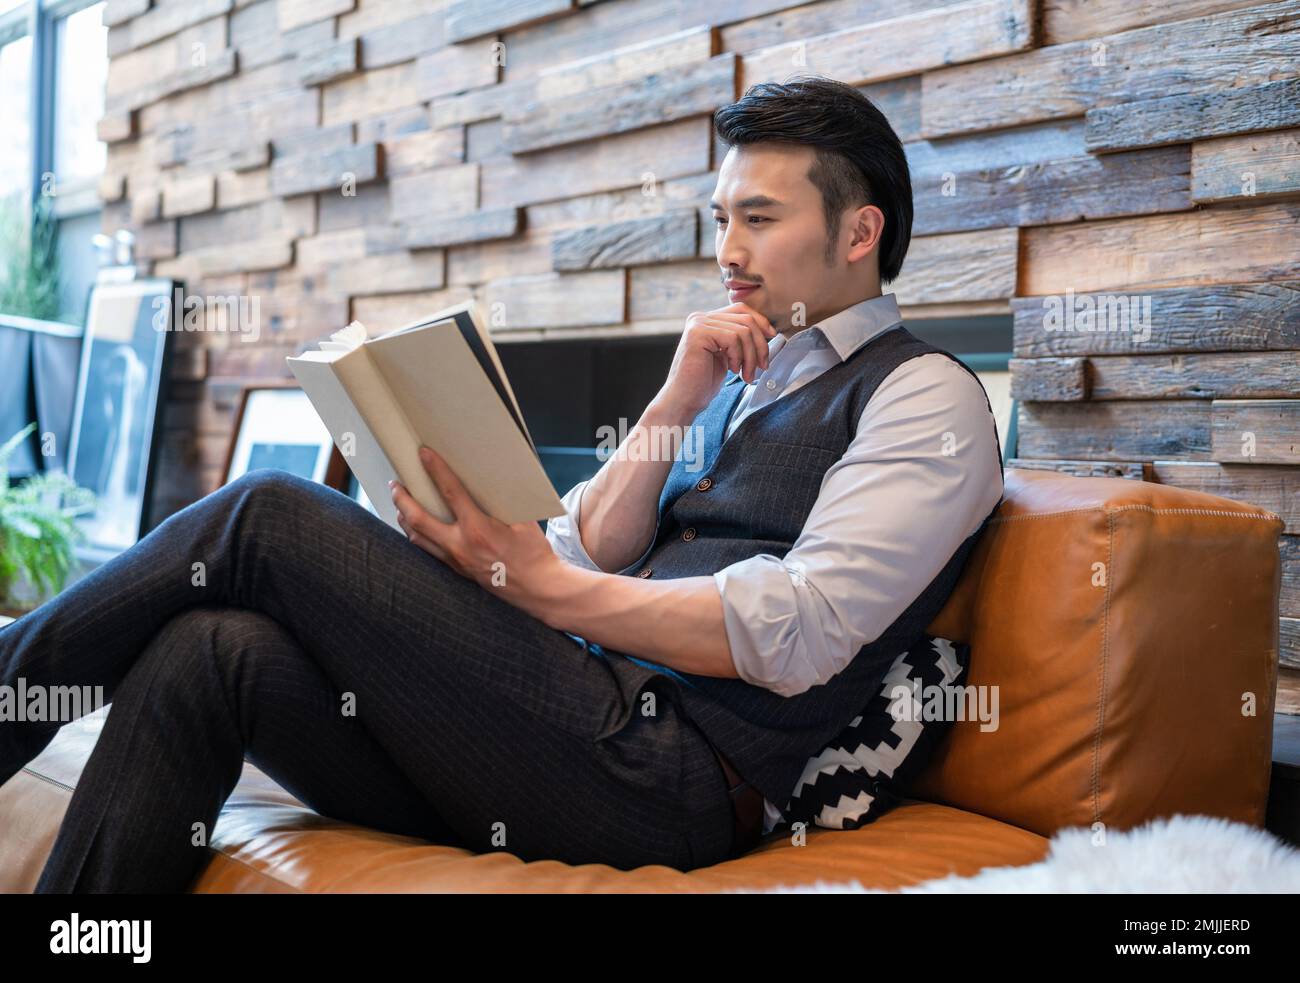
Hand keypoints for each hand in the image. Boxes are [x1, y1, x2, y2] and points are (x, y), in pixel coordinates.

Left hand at [389, 445, 562, 611]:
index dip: (436, 470)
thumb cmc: (534, 553)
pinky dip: (417, 536)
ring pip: (417, 538)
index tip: (424, 455)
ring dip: (404, 518)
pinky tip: (415, 528)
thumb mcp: (523, 520)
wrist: (537, 588)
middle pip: (418, 519)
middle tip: (395, 484)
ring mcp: (456, 560)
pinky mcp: (457, 569)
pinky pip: (428, 550)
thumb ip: (504, 501)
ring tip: (399, 504)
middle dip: (402, 499)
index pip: (451, 492)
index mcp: (479, 529)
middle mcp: (461, 545)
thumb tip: (491, 481)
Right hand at [656, 303, 776, 417]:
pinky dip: (738, 356)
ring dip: (751, 356)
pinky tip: (732, 370)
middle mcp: (700, 317)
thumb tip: (767, 331)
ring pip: (742, 330)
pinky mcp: (698, 334)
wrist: (684, 400)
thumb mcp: (727, 356)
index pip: (741, 310)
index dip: (761, 322)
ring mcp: (697, 324)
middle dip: (760, 344)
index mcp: (707, 320)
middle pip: (745, 318)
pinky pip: (733, 338)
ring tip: (746, 374)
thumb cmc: (703, 383)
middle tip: (762, 366)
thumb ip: (739, 340)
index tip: (773, 338)